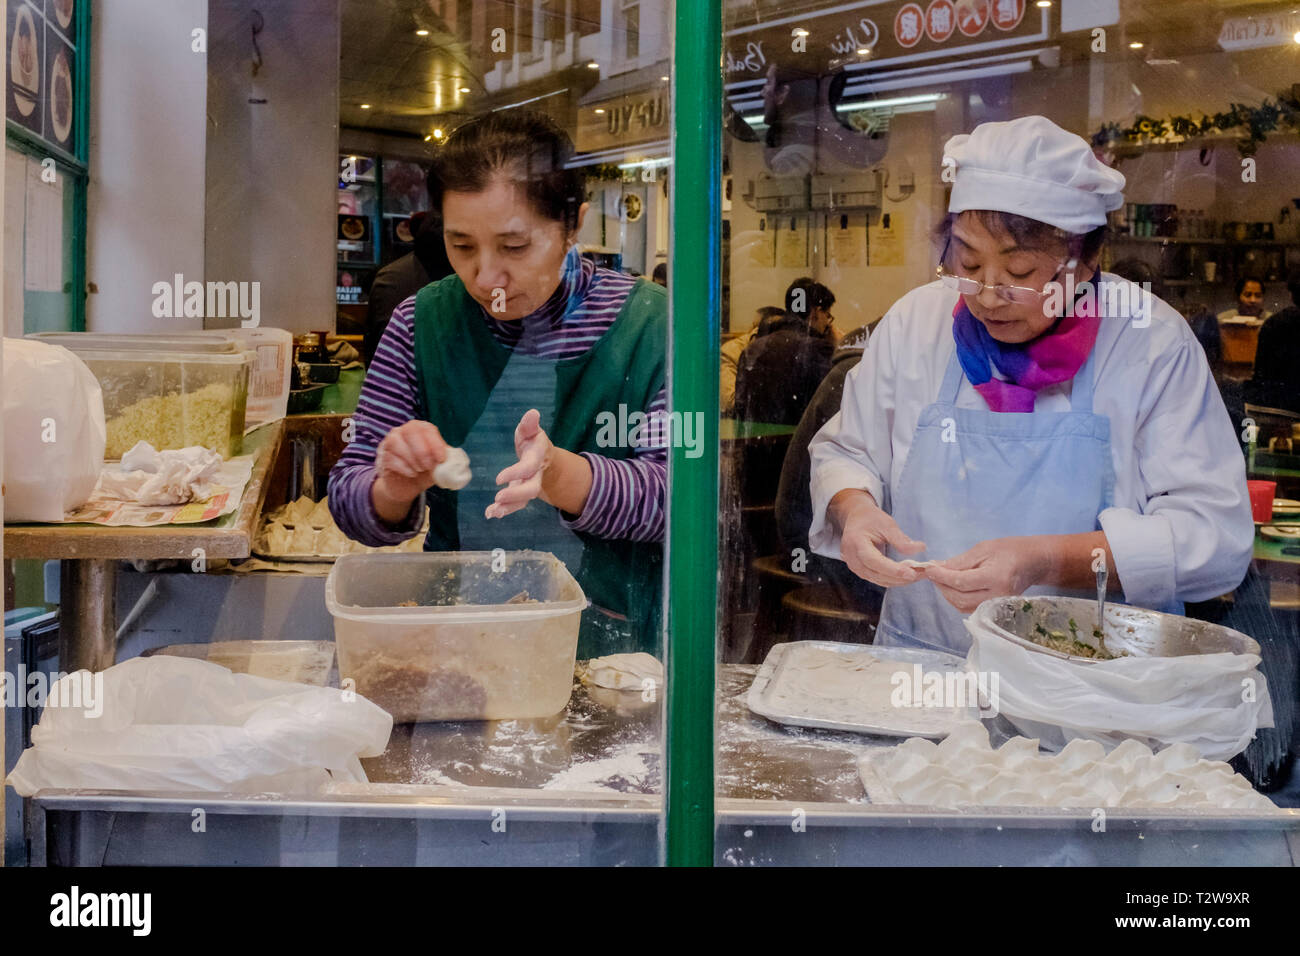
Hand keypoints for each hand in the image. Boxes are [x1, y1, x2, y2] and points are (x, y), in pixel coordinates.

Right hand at [374, 420, 448, 504]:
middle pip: (410, 431)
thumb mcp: (438, 464)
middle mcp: (403, 431)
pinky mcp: (383, 457)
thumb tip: (459, 462)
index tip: (441, 459)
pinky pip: (390, 458)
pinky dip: (404, 468)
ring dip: (412, 459)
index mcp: (420, 429)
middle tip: (429, 466)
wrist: (406, 485)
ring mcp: (390, 443)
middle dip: (422, 450)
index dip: (435, 443)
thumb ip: (447, 460)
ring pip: (397, 443)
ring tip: (420, 471)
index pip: (426, 429)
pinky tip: (412, 474)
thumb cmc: (425, 470)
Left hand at [486, 409, 553, 518]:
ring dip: (508, 507)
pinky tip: (490, 513)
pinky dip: (504, 510)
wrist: (543, 456)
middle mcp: (535, 474)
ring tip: (492, 511)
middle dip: (515, 495)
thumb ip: (530, 424)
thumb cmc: (532, 440)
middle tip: (498, 497)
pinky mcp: (521, 492)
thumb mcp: (531, 430)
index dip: (515, 473)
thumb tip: (532, 413)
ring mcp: (529, 485)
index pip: (528, 468)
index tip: (498, 479)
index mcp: (537, 457)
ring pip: (523, 501)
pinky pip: (516, 504)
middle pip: (531, 489)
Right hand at [833, 492, 927, 587]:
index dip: (892, 569)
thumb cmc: (871, 519)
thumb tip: (919, 549)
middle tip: (922, 574)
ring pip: (879, 580)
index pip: (873, 561)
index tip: (911, 573)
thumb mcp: (887, 524)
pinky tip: (907, 575)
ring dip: (899, 580)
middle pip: (876, 574)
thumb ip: (900, 539)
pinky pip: (878, 579)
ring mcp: (854, 566)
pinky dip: (894, 579)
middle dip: (900, 577)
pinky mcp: (861, 571)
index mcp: (855, 542)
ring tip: (918, 575)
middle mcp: (852, 558)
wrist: (857, 519)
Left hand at [923, 536, 1050, 613]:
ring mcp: (997, 605)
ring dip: (947, 594)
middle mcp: (997, 595)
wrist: (1032, 562)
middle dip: (942, 586)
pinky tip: (952, 586)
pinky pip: (969, 608)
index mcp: (996, 577)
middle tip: (932, 573)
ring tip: (941, 578)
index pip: (962, 582)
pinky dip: (956, 599)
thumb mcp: (983, 549)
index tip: (928, 568)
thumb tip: (937, 568)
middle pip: (960, 598)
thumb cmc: (1009, 550)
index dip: (942, 576)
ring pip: (963, 606)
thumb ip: (960, 561)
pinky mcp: (995, 609)